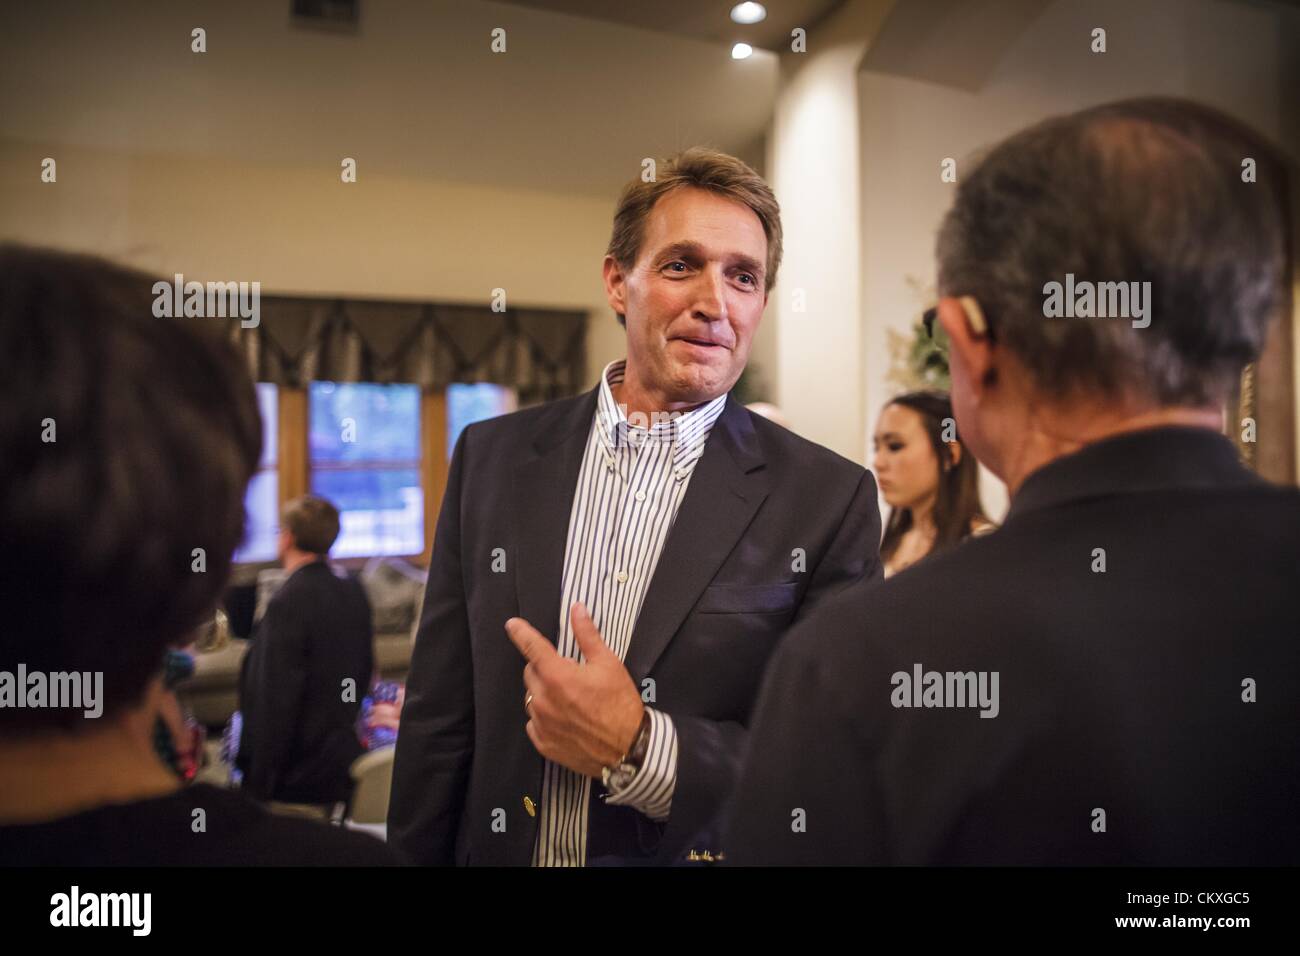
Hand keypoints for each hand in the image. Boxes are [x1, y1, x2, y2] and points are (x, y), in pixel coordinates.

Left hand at [505, 602, 644, 778]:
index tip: (512, 625)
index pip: (531, 647)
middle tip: (568, 673)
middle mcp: (543, 700)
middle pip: (531, 673)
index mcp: (557, 676)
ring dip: (544, 693)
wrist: (628, 749)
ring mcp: (541, 724)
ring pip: (531, 698)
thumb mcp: (608, 664)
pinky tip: (565, 718)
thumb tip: (577, 610)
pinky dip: (545, 717)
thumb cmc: (620, 704)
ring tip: (570, 699)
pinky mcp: (543, 743)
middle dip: (544, 668)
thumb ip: (588, 635)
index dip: (520, 633)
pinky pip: (534, 723)